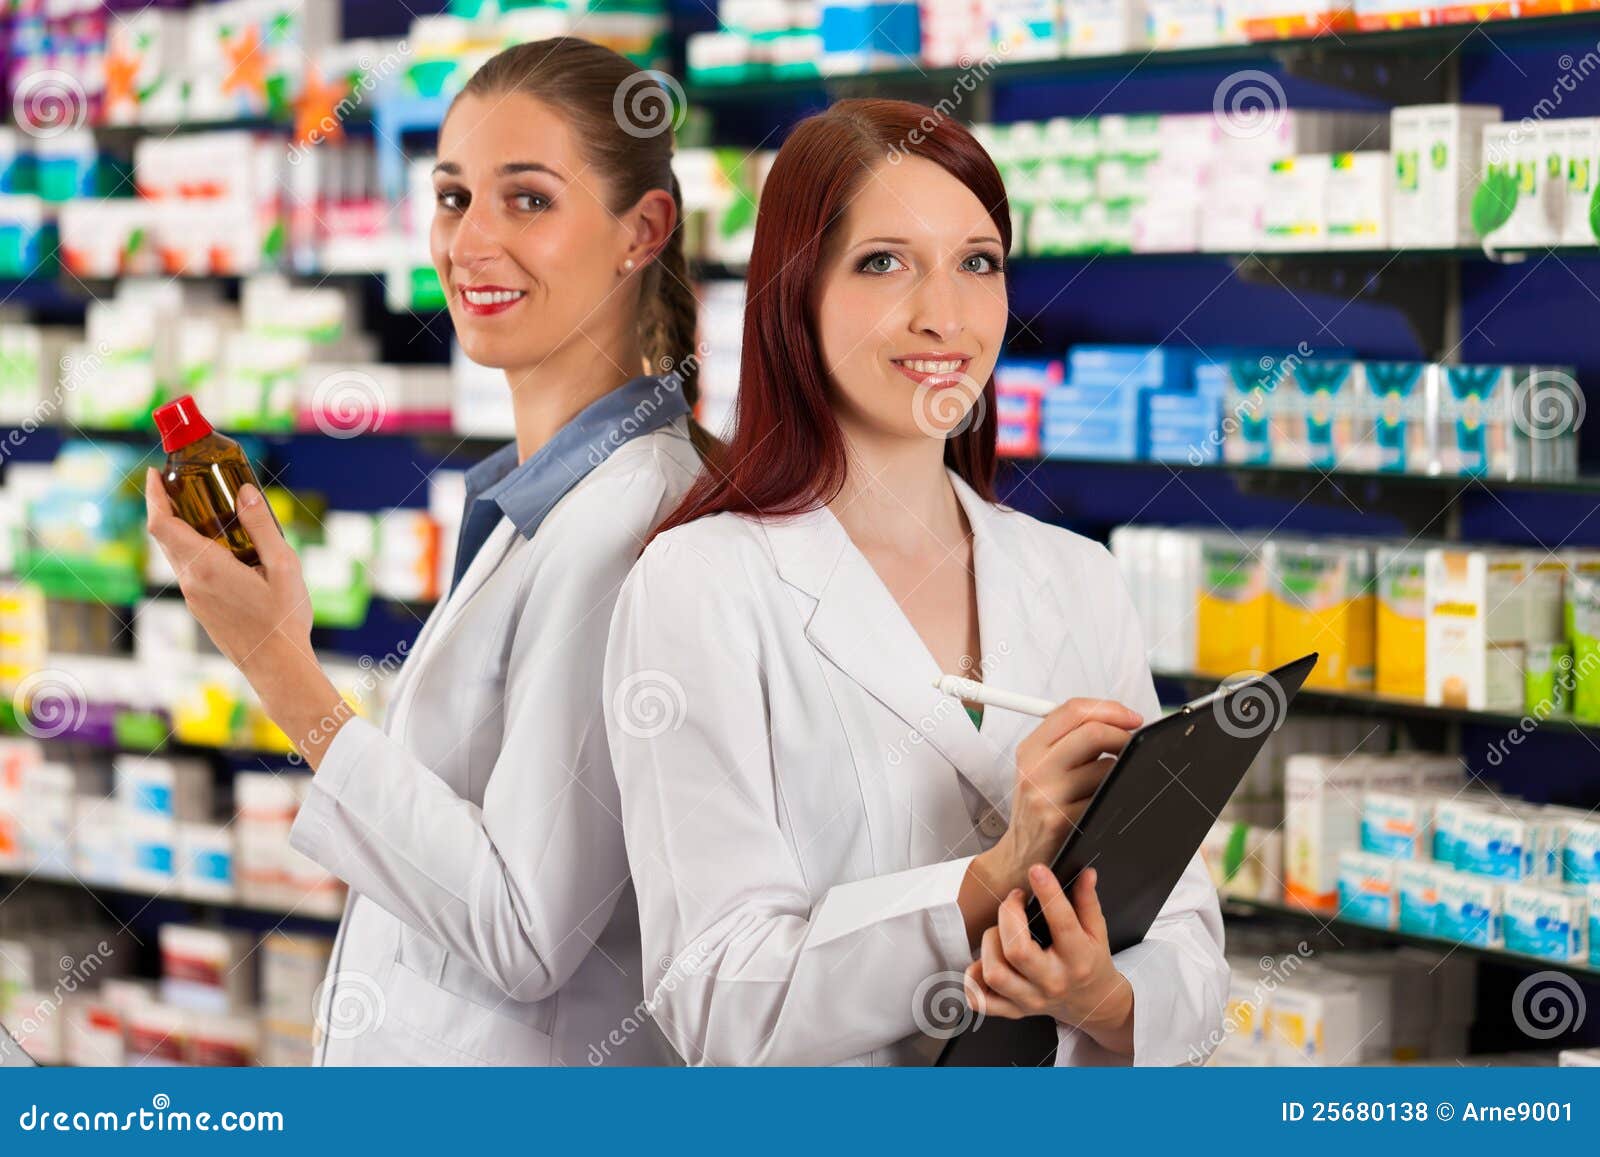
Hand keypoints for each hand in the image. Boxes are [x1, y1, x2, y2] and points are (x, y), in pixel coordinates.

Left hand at [144, 469, 313, 671]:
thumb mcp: (283, 566)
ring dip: (182, 529)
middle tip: (185, 483)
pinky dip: (194, 549)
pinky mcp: (201, 609)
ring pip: (176, 554)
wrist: (277, 666)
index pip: (161, 524)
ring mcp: (193, 597)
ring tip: (208, 511)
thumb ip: (261, 526)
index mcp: (206, 567)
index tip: (154, 473)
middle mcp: (191, 581)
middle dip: (168, 505)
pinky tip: (223, 548)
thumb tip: (244, 491)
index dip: (152, 495)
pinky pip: (189, 570)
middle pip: (165, 536)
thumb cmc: (283, 618)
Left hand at [964, 864, 1134, 1055]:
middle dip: (1007, 916)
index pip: (1062, 924)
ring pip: (994, 973)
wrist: (1092, 1004)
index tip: (1037, 871)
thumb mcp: (1096, 932)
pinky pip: (980, 1000)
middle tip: (1013, 901)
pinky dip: (973, 979)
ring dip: (989, 944)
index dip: (1048, 894)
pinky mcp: (1013, 1010)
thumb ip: (1087, 901)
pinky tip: (983, 962)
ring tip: (1000, 932)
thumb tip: (1086, 874)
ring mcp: (1031, 999)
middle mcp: (1053, 982)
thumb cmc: (1091, 963)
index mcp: (1078, 960)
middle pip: (1017, 951)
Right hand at [976, 698, 1140, 895]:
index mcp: (1030, 749)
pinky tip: (1106, 802)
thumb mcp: (1039, 767)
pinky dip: (1114, 795)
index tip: (1132, 718)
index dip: (1110, 709)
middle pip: (1092, 732)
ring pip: (1106, 766)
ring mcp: (1048, 795)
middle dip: (1123, 735)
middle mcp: (1035, 768)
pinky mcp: (1063, 821)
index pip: (1073, 710)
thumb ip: (1068, 739)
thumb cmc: (1039, 807)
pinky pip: (1105, 797)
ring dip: (1119, 771)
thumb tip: (1117, 719)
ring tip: (1110, 782)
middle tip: (1134, 745)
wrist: (1021, 855)